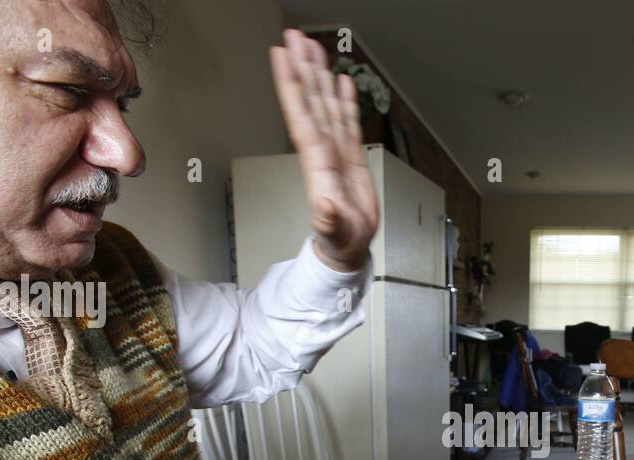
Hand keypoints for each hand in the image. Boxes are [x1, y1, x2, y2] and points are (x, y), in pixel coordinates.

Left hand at [270, 29, 379, 271]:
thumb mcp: (334, 231)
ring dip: (320, 75)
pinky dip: (344, 99)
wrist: (349, 247)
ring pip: (327, 104)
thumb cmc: (339, 240)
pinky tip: (341, 80)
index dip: (292, 85)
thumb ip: (328, 219)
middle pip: (312, 100)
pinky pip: (346, 120)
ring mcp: (336, 151)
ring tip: (314, 47)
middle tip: (296, 37)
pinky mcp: (351, 156)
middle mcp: (323, 150)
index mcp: (318, 163)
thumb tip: (323, 206)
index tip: (283, 57)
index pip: (301, 115)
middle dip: (303, 68)